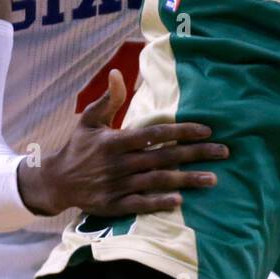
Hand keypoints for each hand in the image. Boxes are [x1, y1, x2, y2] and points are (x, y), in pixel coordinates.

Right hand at [18, 69, 226, 216]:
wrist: (55, 182)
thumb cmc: (78, 147)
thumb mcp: (89, 120)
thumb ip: (108, 99)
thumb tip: (119, 73)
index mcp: (114, 141)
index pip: (155, 134)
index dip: (182, 131)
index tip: (208, 130)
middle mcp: (119, 163)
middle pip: (164, 158)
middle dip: (196, 154)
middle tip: (224, 152)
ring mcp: (117, 186)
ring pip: (158, 181)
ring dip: (187, 180)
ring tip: (213, 178)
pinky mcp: (114, 205)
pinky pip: (141, 204)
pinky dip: (160, 202)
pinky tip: (181, 200)